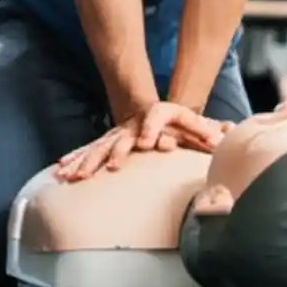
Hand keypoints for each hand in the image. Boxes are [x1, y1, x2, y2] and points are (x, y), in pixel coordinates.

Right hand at [55, 102, 231, 181]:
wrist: (154, 110)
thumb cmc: (179, 122)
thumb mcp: (195, 123)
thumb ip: (207, 130)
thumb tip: (226, 136)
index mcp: (157, 116)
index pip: (157, 119)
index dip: (154, 131)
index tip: (150, 144)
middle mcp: (134, 126)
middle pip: (121, 137)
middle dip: (113, 152)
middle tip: (107, 168)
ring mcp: (118, 135)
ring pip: (99, 147)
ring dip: (86, 161)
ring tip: (73, 175)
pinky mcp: (107, 143)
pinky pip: (88, 152)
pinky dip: (75, 160)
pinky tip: (60, 170)